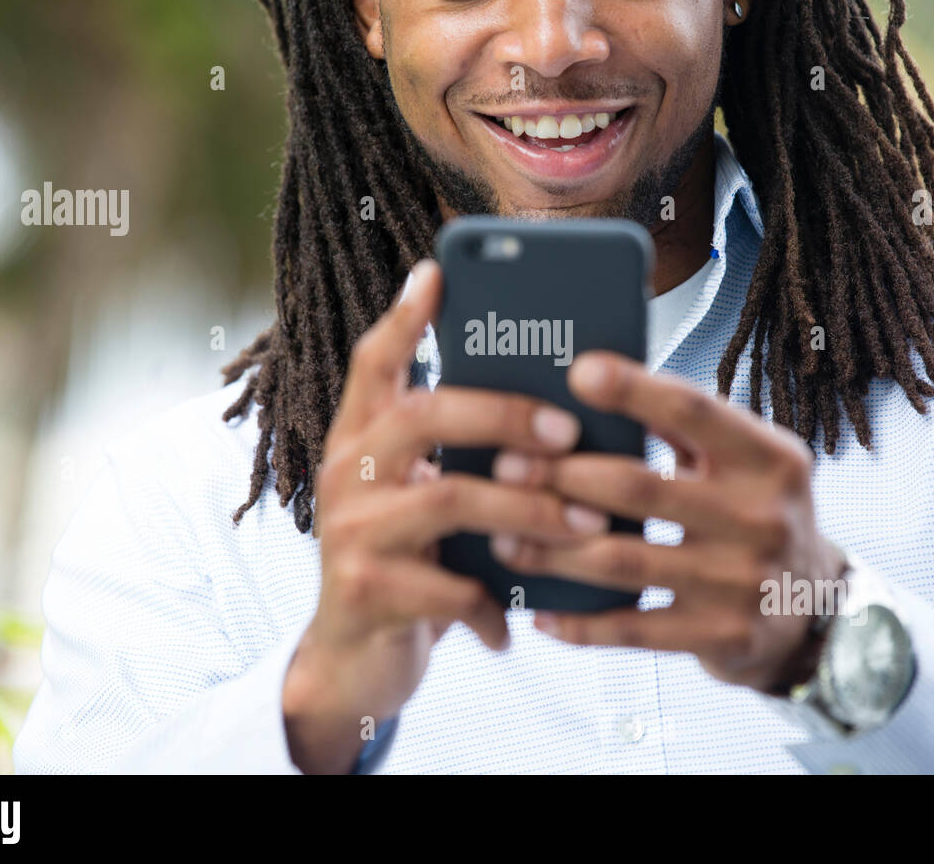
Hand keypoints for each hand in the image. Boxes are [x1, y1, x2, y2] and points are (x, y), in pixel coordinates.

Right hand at [282, 260, 610, 772]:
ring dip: (531, 511)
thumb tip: (560, 422)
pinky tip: (515, 622)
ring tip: (585, 527)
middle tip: (570, 432)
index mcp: (363, 439)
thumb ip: (462, 460)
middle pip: (427, 413)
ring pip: (452, 497)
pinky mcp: (365, 591)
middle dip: (508, 414)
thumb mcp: (425, 500)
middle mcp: (348, 472)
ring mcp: (350, 530)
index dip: (407, 315)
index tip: (438, 272)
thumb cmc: (410, 564)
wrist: (351, 661)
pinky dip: (494, 603)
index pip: (375, 360)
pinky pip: (451, 587)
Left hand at [487, 350, 846, 692]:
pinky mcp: (723, 637)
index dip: (634, 390)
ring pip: (623, 561)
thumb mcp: (746, 464)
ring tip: (504, 537)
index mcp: (769, 458)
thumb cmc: (753, 516)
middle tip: (505, 466)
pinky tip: (543, 613)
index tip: (578, 371)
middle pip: (638, 487)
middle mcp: (762, 517)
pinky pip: (634, 629)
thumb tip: (596, 379)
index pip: (694, 411)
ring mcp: (743, 582)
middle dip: (562, 476)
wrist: (810, 614)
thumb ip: (687, 429)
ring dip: (553, 550)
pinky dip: (581, 622)